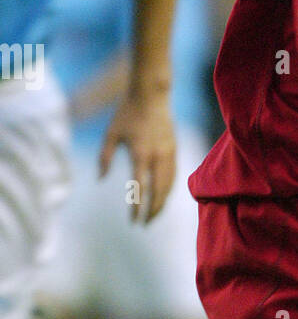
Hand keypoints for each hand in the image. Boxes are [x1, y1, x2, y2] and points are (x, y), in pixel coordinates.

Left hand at [98, 89, 175, 222]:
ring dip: (162, 202)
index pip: (139, 187)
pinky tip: (163, 197)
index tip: (133, 220)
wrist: (152, 94)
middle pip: (158, 191)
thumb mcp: (111, 133)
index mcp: (140, 153)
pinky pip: (174, 175)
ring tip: (154, 215)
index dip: (137, 206)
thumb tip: (102, 179)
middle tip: (145, 224)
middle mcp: (157, 155)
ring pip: (169, 185)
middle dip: (152, 210)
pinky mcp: (174, 148)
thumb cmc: (127, 113)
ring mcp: (169, 152)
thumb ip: (105, 157)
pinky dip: (169, 189)